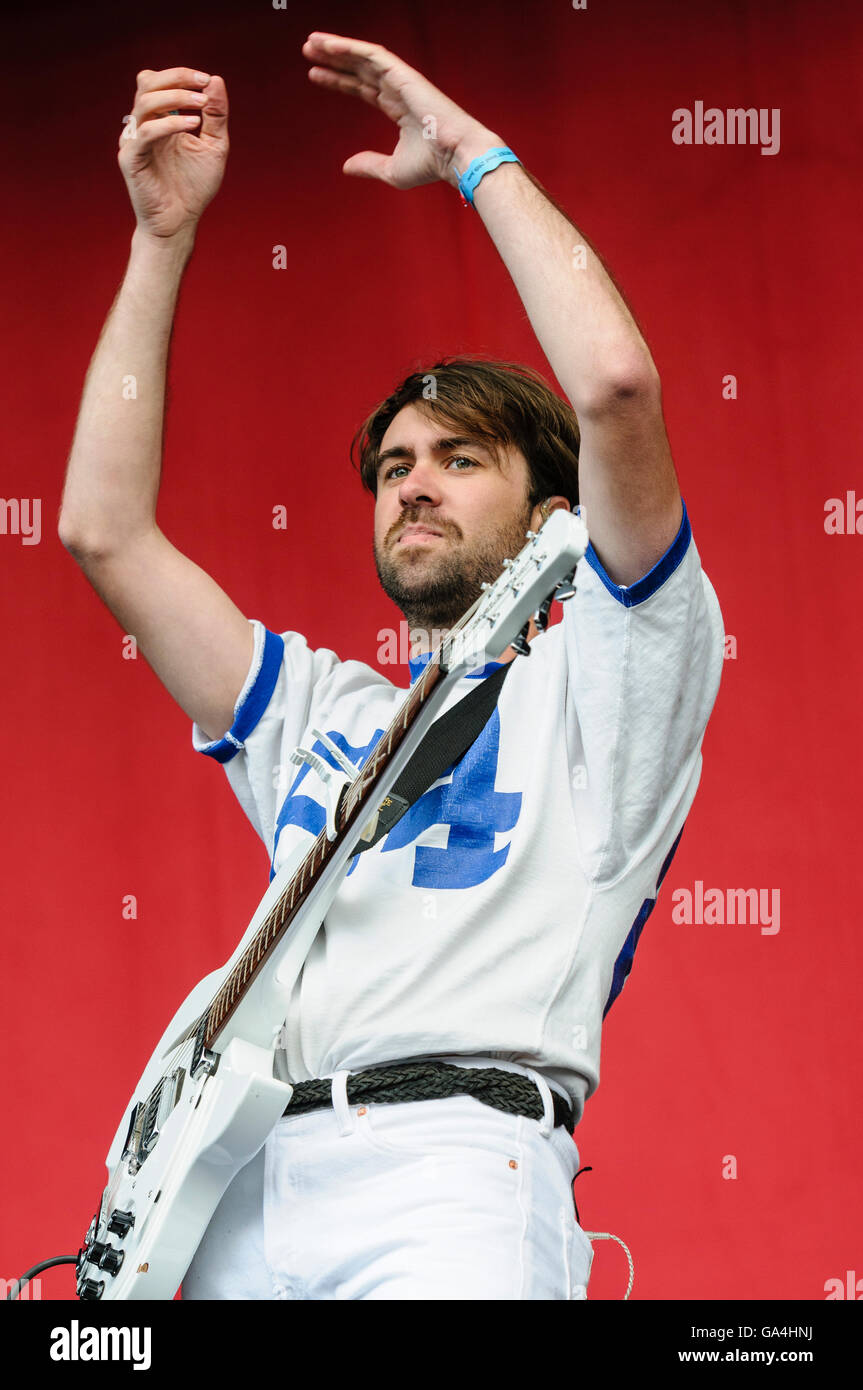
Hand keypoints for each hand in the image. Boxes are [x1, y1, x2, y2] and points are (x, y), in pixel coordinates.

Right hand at [118, 68, 228, 239]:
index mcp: (159, 119)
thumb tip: (216, 81)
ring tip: (201, 104)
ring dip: (175, 97)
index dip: (180, 76)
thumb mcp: (214, 146)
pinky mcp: (131, 158)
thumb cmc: (194, 187)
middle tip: (202, 82)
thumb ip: (215, 116)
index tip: (207, 80)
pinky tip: (192, 125)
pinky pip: (146, 132)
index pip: (159, 82)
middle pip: (147, 83)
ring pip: (145, 102)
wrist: (180, 222)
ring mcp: (134, 140)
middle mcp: (143, 125)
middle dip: (176, 78)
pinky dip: (169, 124)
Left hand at [302, 31, 500, 189]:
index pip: (363, 88)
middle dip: (334, 59)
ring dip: (337, 47)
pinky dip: (351, 47)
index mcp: (398, 108)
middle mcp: (398, 90)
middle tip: (308, 51)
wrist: (456, 156)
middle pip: (359, 68)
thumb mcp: (392, 170)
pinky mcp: (403, 74)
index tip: (315, 74)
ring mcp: (401, 80)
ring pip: (363, 57)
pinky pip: (372, 55)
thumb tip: (346, 166)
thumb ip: (369, 165)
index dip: (339, 80)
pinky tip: (330, 46)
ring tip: (312, 42)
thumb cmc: (432, 164)